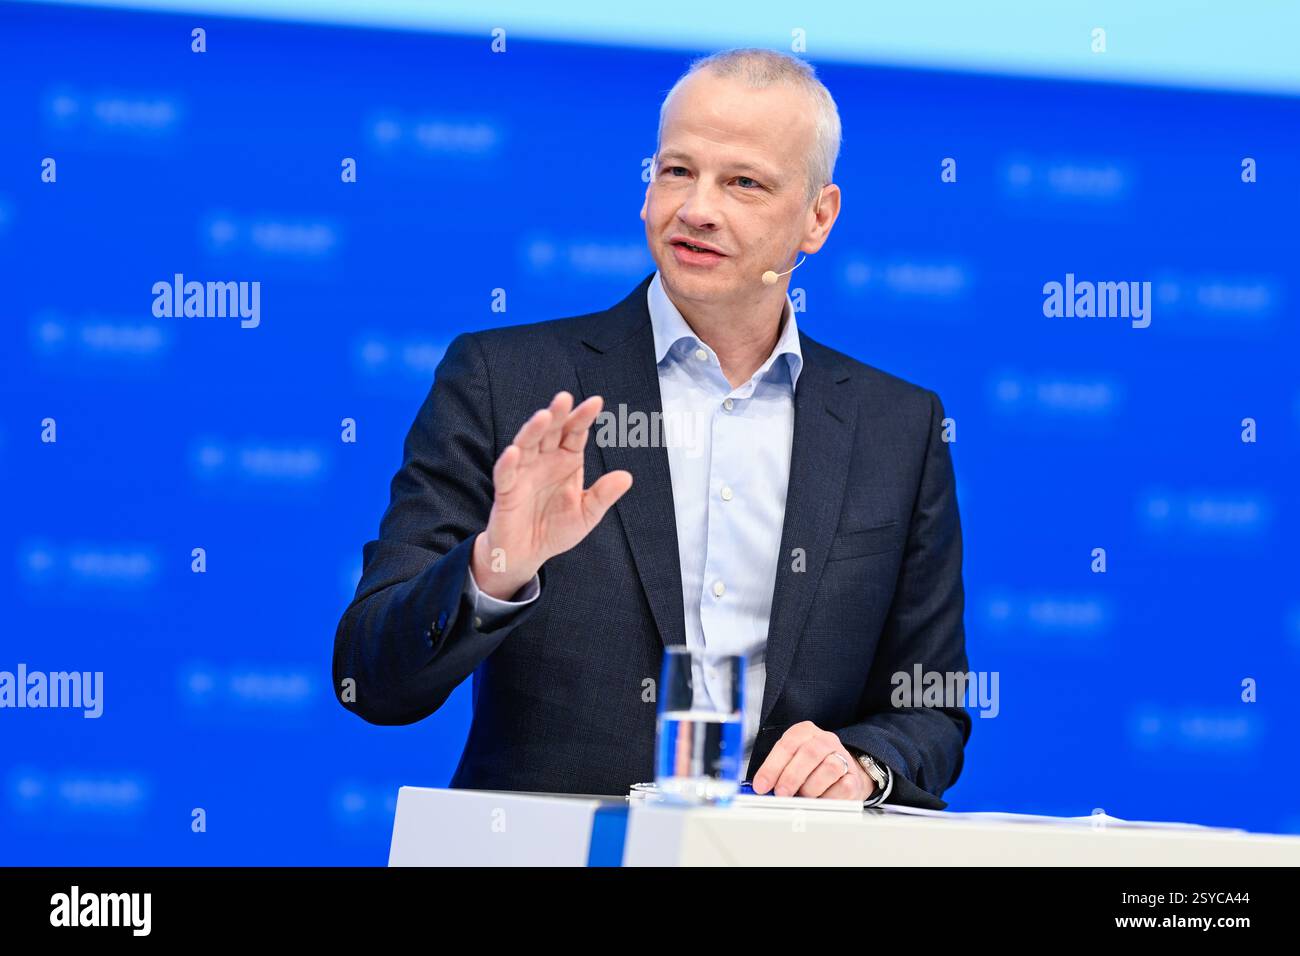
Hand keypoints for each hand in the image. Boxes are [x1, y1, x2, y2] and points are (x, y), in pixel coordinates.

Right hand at [471, 391, 632, 598]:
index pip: (575, 433)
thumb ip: (603, 495)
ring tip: (543, 417)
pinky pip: (505, 474)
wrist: (527, 553)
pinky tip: (513, 452)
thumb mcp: (587, 514)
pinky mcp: (506, 491)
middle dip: (557, 415)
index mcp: (567, 461)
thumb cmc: (555, 529)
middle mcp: (544, 461)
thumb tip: (627, 477)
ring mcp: (524, 473)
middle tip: (564, 399)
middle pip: (550, 432)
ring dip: (533, 430)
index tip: (596, 402)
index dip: (583, 418)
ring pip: (526, 445)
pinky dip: (507, 463)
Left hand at [751, 721, 874, 800]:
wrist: (844, 774)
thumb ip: (777, 773)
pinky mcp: (854, 777)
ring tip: (802, 798)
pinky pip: (842, 787)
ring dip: (811, 788)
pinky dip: (828, 798)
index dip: (772, 767)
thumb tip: (763, 790)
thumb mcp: (791, 763)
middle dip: (791, 777)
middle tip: (780, 794)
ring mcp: (842, 757)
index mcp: (805, 732)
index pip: (787, 745)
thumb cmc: (811, 769)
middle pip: (809, 753)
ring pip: (829, 768)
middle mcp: (825, 741)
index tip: (761, 786)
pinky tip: (819, 801)